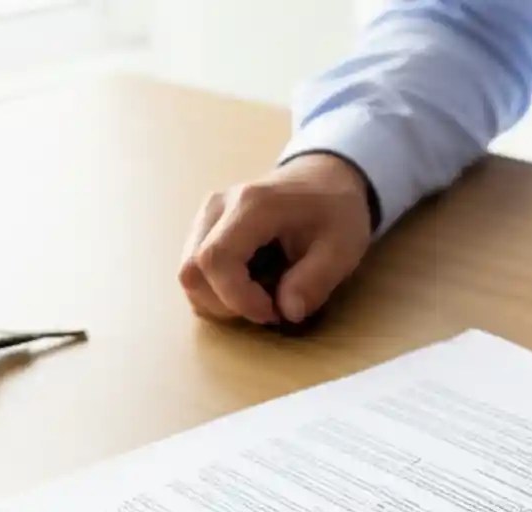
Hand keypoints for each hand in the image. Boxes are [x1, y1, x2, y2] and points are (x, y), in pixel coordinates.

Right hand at [178, 153, 372, 324]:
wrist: (326, 177)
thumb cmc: (336, 211)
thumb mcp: (342, 248)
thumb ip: (315, 281)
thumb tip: (287, 312)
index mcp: (253, 205)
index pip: (216, 260)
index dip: (237, 299)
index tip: (274, 313)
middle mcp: (219, 205)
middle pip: (192, 270)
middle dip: (226, 305)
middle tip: (270, 308)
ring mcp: (207, 214)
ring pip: (189, 272)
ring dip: (220, 300)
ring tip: (262, 296)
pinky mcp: (206, 226)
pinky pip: (196, 268)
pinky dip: (218, 289)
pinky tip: (251, 284)